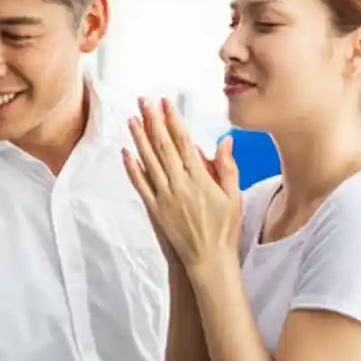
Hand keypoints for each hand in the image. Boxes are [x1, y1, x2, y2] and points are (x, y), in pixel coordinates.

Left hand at [122, 97, 242, 268]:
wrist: (208, 260)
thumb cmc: (225, 229)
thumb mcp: (234, 197)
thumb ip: (228, 167)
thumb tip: (224, 140)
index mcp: (201, 179)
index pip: (184, 141)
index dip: (173, 120)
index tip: (166, 102)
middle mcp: (180, 184)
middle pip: (163, 146)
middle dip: (153, 120)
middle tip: (143, 100)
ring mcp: (165, 197)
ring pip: (149, 161)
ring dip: (139, 138)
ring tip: (132, 119)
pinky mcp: (154, 210)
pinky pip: (140, 185)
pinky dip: (132, 168)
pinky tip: (126, 153)